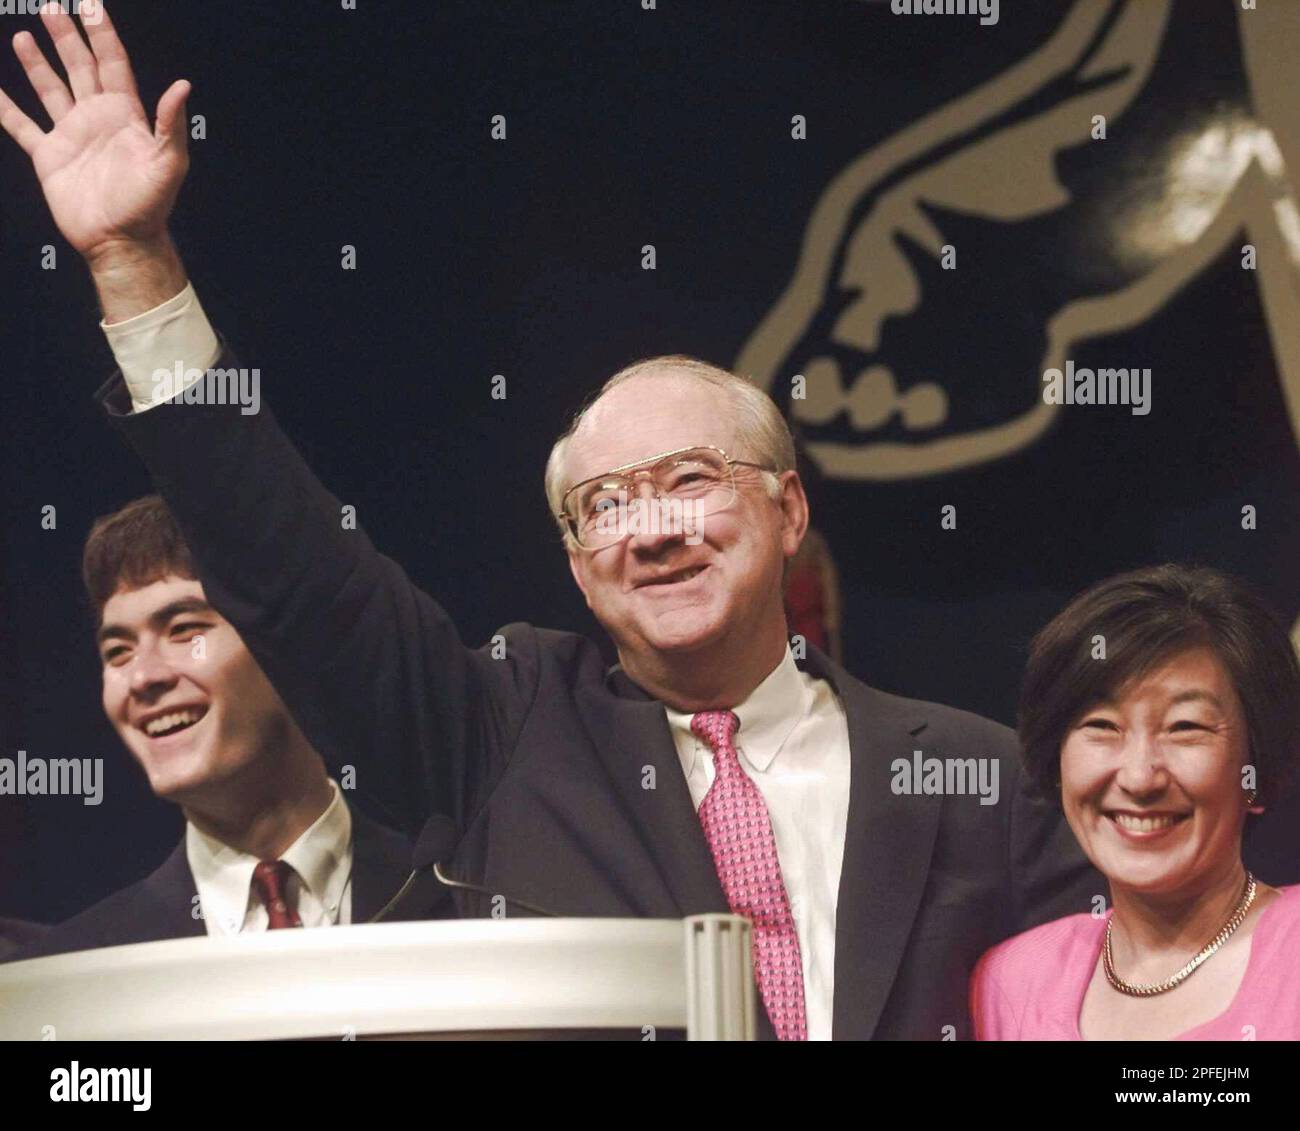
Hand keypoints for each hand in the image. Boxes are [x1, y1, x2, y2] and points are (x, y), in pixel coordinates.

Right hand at [0, 4, 189, 265]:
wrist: (121, 241)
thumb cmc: (149, 206)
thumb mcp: (168, 164)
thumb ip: (170, 124)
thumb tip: (182, 87)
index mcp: (125, 116)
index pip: (113, 64)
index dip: (102, 34)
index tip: (91, 5)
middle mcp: (97, 119)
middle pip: (80, 67)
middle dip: (68, 37)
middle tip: (52, 5)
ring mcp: (72, 135)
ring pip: (51, 89)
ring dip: (38, 63)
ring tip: (27, 35)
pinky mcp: (50, 156)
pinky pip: (22, 126)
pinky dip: (5, 108)